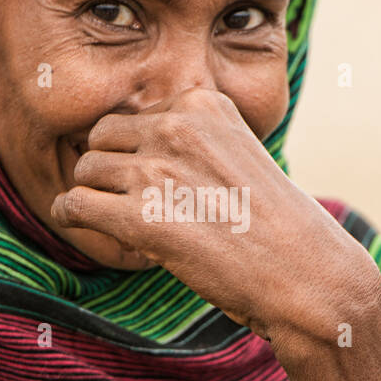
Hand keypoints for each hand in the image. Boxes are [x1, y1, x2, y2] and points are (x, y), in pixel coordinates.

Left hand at [50, 88, 380, 365]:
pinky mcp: (140, 217)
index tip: (157, 181)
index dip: (137, 149)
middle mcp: (177, 126)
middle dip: (109, 169)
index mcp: (203, 103)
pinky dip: (73, 220)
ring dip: (95, 198)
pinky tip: (95, 233)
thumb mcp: (242, 155)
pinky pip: (72, 206)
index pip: (136, 113)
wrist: (308, 276)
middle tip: (131, 204)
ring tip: (124, 225)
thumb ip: (195, 141)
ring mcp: (157, 170)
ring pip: (84, 170)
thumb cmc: (278, 227)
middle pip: (102, 135)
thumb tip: (135, 148)